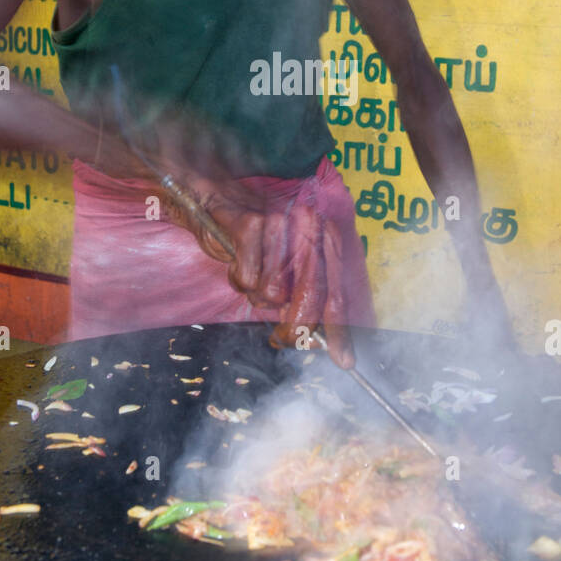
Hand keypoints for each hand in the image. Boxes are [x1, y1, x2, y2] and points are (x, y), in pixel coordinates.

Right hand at [190, 182, 354, 369]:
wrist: (217, 200)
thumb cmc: (257, 239)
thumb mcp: (288, 266)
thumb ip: (304, 295)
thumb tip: (316, 338)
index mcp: (325, 238)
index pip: (338, 292)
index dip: (340, 330)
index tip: (343, 361)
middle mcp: (309, 227)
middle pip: (311, 295)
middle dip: (296, 328)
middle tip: (283, 339)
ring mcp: (281, 225)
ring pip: (273, 292)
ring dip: (258, 296)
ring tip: (252, 276)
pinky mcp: (250, 225)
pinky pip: (247, 279)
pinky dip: (239, 279)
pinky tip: (238, 262)